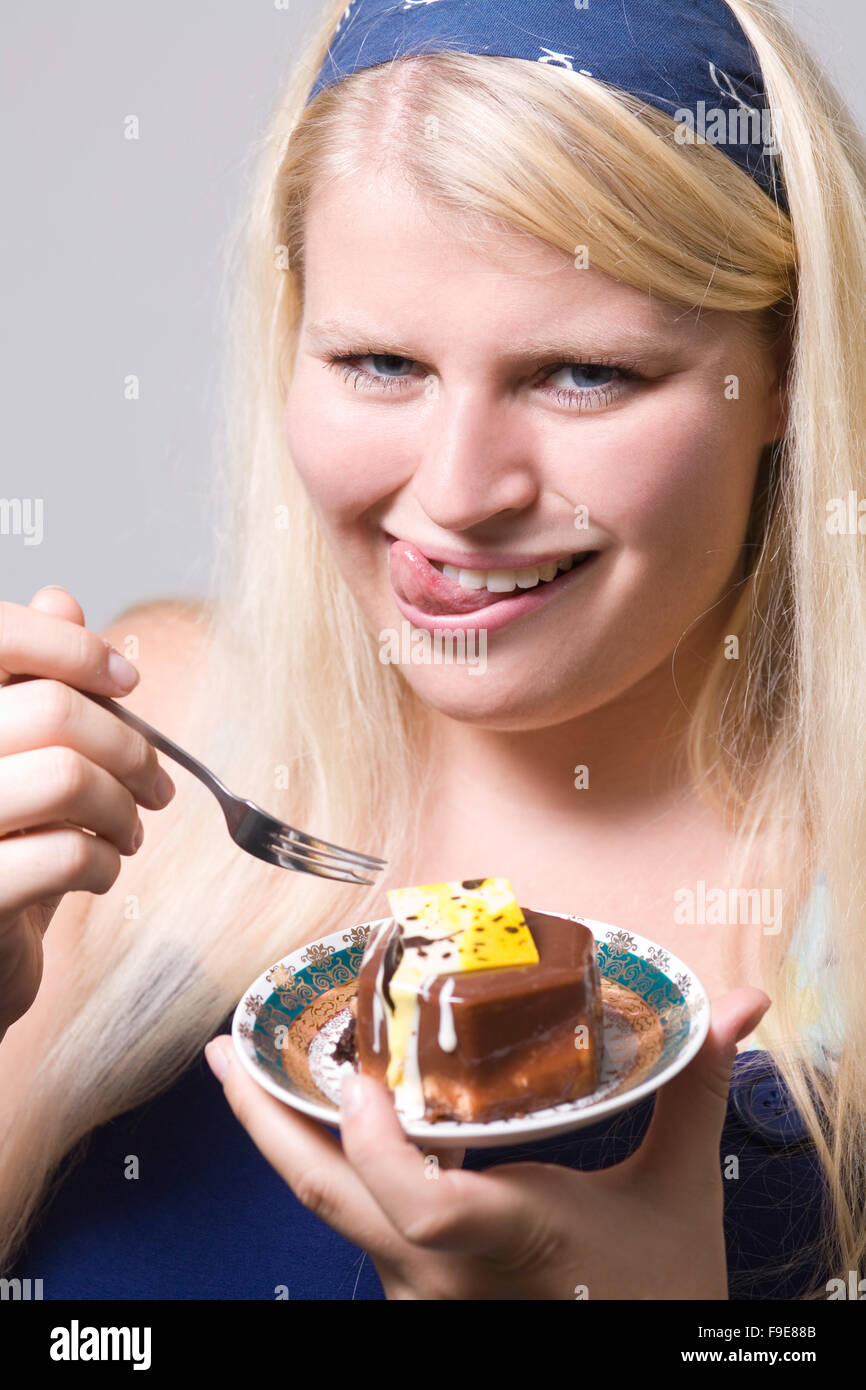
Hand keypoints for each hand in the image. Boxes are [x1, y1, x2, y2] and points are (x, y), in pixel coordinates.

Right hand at [0, 587, 174, 1037]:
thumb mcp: (10, 759)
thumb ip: (28, 682)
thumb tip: (60, 598)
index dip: (71, 647)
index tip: (126, 682)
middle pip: (52, 710)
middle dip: (128, 747)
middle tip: (156, 786)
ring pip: (67, 775)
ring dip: (122, 806)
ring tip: (130, 831)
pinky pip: (66, 853)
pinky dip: (106, 861)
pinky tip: (104, 871)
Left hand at [206, 987, 769, 1299]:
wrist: (642, 1366)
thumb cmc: (655, 1296)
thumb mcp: (677, 1193)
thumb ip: (694, 1090)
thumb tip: (737, 1006)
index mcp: (512, 1239)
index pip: (422, 1208)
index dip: (378, 1145)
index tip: (360, 1078)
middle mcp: (445, 1271)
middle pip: (327, 1198)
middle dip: (263, 1121)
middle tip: (225, 1051)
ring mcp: (421, 1289)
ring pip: (333, 1211)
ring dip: (286, 1138)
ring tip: (253, 1070)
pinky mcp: (417, 1293)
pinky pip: (357, 1221)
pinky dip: (333, 1164)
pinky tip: (330, 1121)